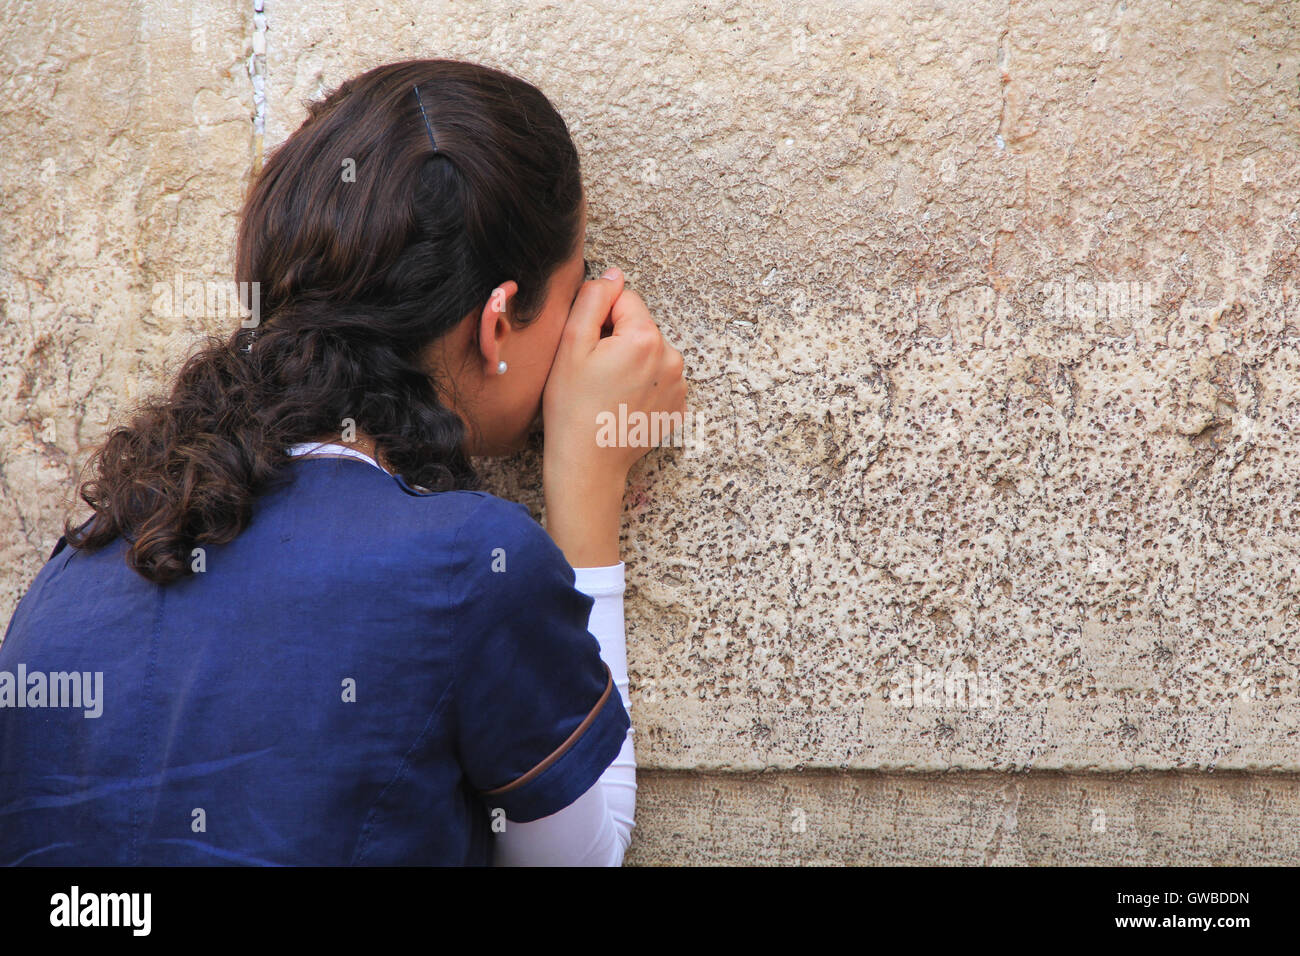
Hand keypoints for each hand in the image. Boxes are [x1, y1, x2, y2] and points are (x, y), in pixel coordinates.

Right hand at [542, 268, 686, 565]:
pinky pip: (658, 380)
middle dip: (617, 341)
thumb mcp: (571, 344)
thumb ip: (594, 299)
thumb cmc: (573, 408)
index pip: (625, 300)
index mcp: (647, 338)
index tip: (587, 348)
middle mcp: (672, 359)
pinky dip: (641, 385)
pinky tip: (620, 404)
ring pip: (650, 354)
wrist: (588, 465)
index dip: (600, 319)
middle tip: (593, 373)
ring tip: (607, 391)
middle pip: (640, 328)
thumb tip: (613, 275)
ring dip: (630, 363)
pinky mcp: (678, 407)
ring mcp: (679, 386)